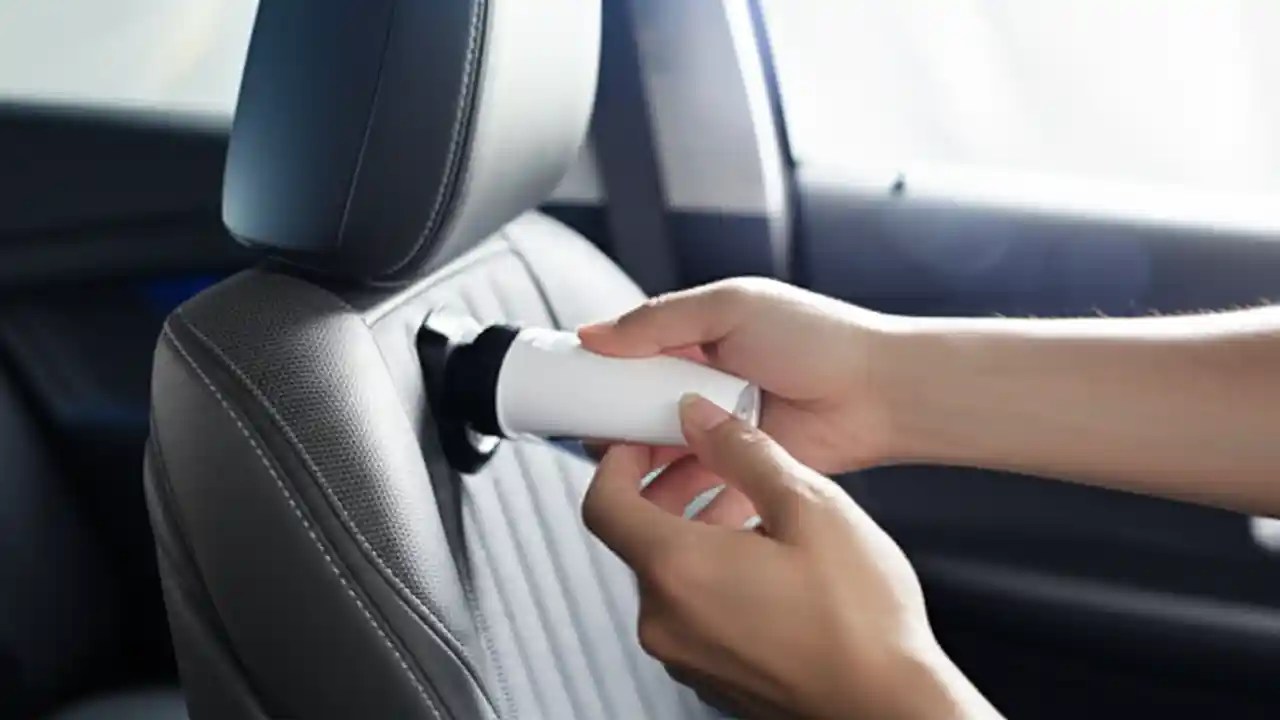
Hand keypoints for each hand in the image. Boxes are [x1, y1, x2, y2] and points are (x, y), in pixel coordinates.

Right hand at [579, 278, 892, 526]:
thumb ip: (659, 321)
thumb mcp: (730, 308)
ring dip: (649, 477)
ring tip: (627, 494)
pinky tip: (669, 521)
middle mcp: (710, 388)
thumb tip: (592, 334)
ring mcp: (729, 433)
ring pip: (671, 461)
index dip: (604, 382)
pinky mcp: (751, 473)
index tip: (573, 399)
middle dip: (620, 437)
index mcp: (700, 340)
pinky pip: (708, 495)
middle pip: (645, 418)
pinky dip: (689, 509)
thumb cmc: (817, 338)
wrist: (880, 390)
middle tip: (600, 452)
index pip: (634, 362)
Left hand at [584, 395, 998, 719]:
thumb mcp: (810, 507)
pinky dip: (711, 576)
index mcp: (677, 570)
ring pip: (668, 574)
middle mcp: (665, 620)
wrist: (891, 708)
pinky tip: (766, 564)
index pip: (603, 503)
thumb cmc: (861, 620)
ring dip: (695, 532)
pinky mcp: (710, 676)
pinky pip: (690, 611)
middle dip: (668, 489)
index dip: (618, 460)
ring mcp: (684, 655)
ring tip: (755, 511)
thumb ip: (743, 452)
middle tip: (712, 462)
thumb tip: (701, 418)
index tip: (646, 439)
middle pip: (637, 537)